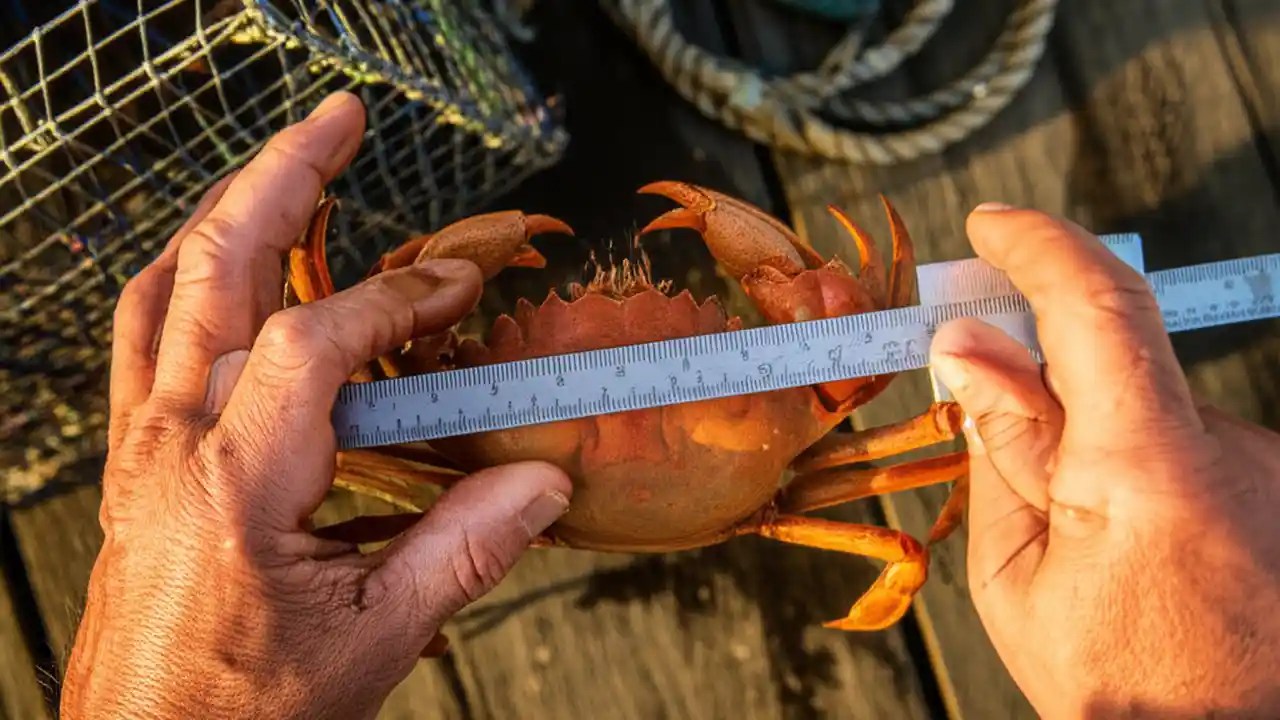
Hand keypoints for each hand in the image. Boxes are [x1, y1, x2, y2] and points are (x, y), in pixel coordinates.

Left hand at [62, 92, 572, 719]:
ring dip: (227, 212)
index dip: (392, 299)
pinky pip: (143, 334)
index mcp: (237, 485)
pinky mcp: (136, 460)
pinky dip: (186, 275)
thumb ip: (467, 549)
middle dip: (281, 179)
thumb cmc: (243, 712)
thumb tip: (544, 482)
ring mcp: (143, 446)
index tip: (454, 287)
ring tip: (285, 169)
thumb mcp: (376, 636)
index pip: (313, 342)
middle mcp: (174, 446)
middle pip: (212, 268)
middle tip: (337, 121)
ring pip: (164, 288)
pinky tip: (220, 265)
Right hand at [930, 205, 1279, 717]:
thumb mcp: (1017, 580)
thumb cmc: (1117, 684)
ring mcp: (1267, 464)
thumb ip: (1000, 450)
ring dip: (1094, 439)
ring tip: (1084, 540)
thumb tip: (969, 345)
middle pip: (1114, 357)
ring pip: (1148, 408)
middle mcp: (1228, 448)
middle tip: (980, 396)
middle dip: (1040, 370)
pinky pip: (1187, 442)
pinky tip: (1134, 542)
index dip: (1038, 246)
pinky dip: (1140, 467)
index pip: (1094, 306)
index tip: (990, 224)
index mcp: (1146, 469)